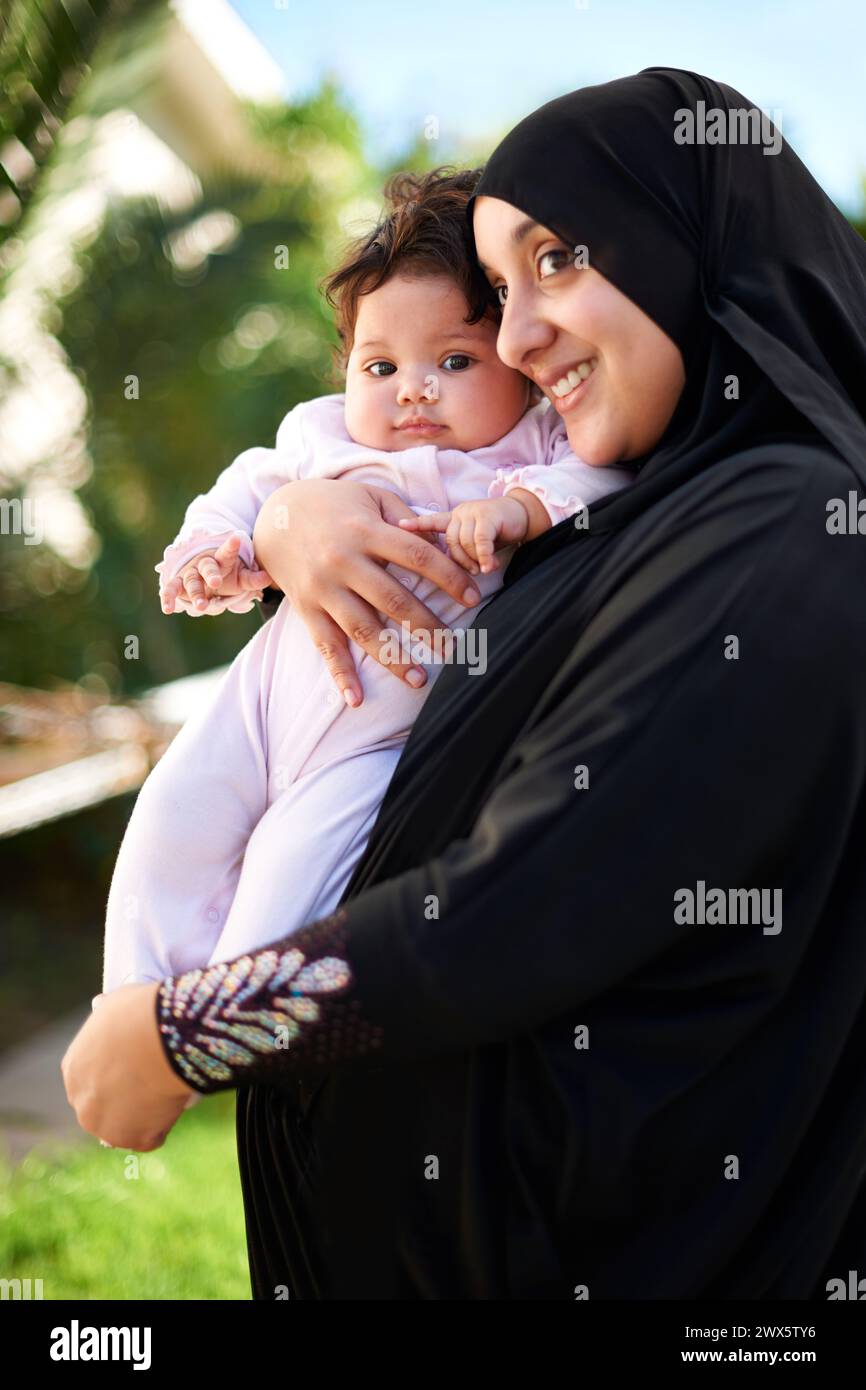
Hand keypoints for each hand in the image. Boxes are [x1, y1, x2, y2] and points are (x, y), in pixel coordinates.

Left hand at [62, 983, 195, 1150]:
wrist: (160, 1038)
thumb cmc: (139, 1014)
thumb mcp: (114, 1005)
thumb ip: (105, 1013)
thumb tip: (101, 1005)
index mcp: (74, 1069)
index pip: (91, 1078)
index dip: (114, 1073)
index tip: (136, 1065)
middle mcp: (82, 1103)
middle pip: (103, 1107)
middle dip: (124, 1099)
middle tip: (153, 1081)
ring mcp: (106, 1126)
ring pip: (125, 1127)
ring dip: (143, 1116)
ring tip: (166, 1093)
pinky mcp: (135, 1140)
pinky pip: (151, 1137)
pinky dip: (163, 1125)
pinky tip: (174, 1104)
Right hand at [161, 534, 273, 614]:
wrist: (207, 573)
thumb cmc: (228, 574)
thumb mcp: (242, 577)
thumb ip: (254, 578)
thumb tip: (268, 578)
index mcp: (222, 558)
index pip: (227, 551)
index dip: (231, 546)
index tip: (236, 538)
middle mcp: (204, 563)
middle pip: (207, 567)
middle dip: (211, 575)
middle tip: (216, 584)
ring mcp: (190, 573)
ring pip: (190, 580)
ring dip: (194, 593)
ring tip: (201, 607)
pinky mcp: (179, 583)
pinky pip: (171, 589)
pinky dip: (168, 598)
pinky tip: (167, 609)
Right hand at [252, 479, 482, 706]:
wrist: (277, 515)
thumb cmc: (335, 504)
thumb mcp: (370, 496)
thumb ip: (405, 517)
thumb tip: (442, 542)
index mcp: (366, 531)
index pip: (416, 556)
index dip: (448, 576)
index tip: (473, 596)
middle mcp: (343, 561)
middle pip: (393, 599)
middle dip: (427, 626)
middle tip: (454, 648)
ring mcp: (323, 588)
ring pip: (363, 628)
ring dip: (393, 658)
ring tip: (420, 680)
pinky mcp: (306, 608)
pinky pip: (325, 645)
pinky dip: (340, 674)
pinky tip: (356, 699)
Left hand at [398, 496, 533, 574]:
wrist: (524, 516)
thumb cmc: (498, 532)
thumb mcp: (476, 542)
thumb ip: (463, 551)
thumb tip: (453, 574)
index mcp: (454, 518)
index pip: (432, 521)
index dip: (417, 525)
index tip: (399, 526)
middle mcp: (460, 513)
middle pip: (450, 542)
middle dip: (462, 561)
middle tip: (476, 571)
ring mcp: (473, 512)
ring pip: (465, 543)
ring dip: (476, 560)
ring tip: (487, 567)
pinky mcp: (488, 516)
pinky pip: (480, 541)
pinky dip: (485, 557)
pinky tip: (491, 566)